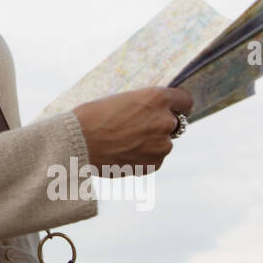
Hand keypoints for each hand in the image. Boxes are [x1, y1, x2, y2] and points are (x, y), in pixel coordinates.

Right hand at [71, 87, 193, 174]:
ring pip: (163, 143)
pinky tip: (122, 152)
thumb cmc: (92, 115)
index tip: (170, 108)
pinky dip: (143, 156)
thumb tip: (154, 112)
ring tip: (123, 142)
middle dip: (160, 124)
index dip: (177, 104)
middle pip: (175, 123)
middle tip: (138, 126)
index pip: (185, 100)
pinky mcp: (154, 164)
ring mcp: (161, 146)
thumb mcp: (121, 99)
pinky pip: (154, 158)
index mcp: (157, 98)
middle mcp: (165, 121)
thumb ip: (144, 105)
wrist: (76, 142)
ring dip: (151, 142)